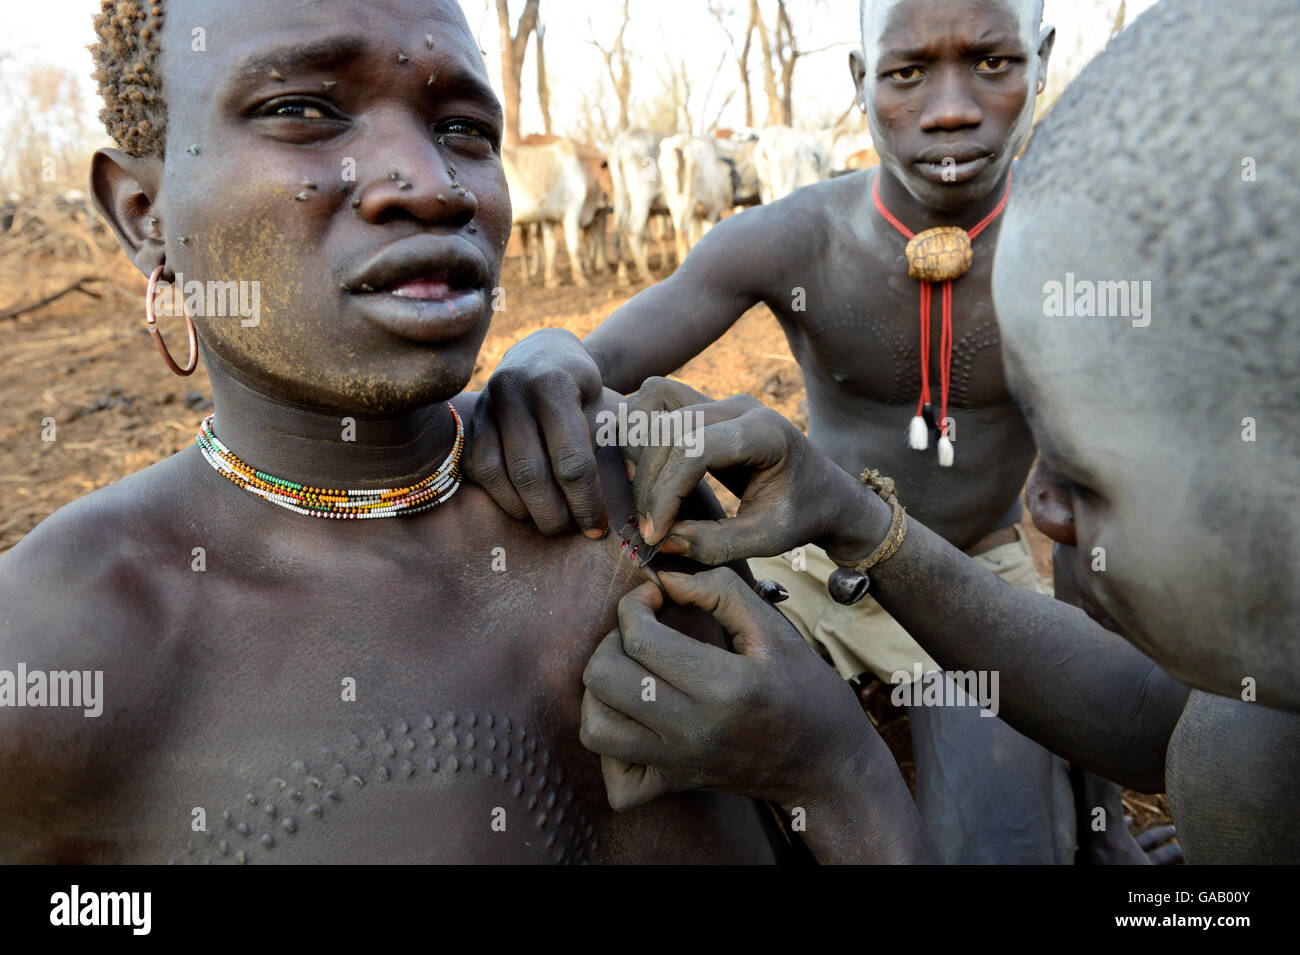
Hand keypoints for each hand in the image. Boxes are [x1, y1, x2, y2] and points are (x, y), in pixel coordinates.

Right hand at [463, 328, 607, 536]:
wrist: (543, 353)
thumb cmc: (584, 389)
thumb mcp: (605, 407)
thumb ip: (608, 448)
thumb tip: (619, 503)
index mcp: (555, 385)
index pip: (571, 461)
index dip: (585, 502)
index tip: (597, 527)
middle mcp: (514, 391)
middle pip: (530, 473)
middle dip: (552, 513)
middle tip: (569, 529)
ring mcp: (486, 404)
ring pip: (497, 474)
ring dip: (523, 509)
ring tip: (547, 519)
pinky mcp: (470, 419)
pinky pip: (477, 468)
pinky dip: (499, 494)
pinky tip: (522, 503)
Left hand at [579, 567, 871, 810]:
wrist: (829, 769)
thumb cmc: (808, 693)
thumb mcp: (777, 631)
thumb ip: (721, 592)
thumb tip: (668, 578)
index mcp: (723, 686)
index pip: (640, 639)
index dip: (635, 604)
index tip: (656, 594)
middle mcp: (692, 730)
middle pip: (602, 679)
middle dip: (611, 641)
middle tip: (642, 631)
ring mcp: (678, 763)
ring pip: (595, 728)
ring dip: (601, 691)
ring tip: (633, 672)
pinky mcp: (674, 786)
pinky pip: (617, 780)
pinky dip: (613, 749)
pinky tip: (636, 720)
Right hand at [620, 377, 883, 564]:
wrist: (826, 492)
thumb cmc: (802, 516)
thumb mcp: (767, 540)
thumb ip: (715, 545)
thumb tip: (660, 540)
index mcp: (765, 434)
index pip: (694, 450)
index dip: (665, 493)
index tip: (654, 535)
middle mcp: (741, 406)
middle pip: (670, 427)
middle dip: (648, 481)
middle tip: (648, 527)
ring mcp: (722, 399)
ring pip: (656, 400)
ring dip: (637, 448)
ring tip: (644, 495)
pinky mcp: (707, 404)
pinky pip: (658, 399)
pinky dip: (641, 430)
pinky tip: (644, 472)